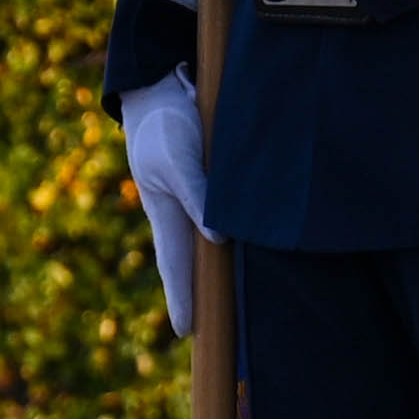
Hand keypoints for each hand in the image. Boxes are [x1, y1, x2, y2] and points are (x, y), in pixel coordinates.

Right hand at [121, 67, 211, 342]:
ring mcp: (197, 199)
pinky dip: (238, 238)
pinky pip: (228, 218)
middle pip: (194, 262)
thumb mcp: (177, 158)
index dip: (182, 299)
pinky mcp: (214, 183)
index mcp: (166, 212)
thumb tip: (219, 241)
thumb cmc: (164, 123)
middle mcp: (182, 211)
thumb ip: (198, 196)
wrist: (164, 85)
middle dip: (201, 294)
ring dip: (223, 269)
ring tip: (237, 301)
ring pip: (213, 242)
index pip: (176, 265)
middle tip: (210, 332)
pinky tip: (254, 248)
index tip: (187, 333)